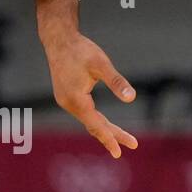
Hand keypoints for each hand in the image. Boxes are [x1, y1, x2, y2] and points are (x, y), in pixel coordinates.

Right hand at [36, 0, 138, 157]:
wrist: (59, 40)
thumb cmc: (81, 51)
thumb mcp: (102, 64)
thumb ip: (116, 82)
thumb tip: (131, 98)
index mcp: (76, 100)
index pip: (96, 125)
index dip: (110, 137)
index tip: (121, 151)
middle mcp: (68, 104)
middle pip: (94, 126)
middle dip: (113, 135)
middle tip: (133, 145)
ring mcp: (66, 101)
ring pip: (89, 120)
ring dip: (105, 129)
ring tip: (123, 139)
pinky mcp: (67, 96)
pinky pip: (84, 114)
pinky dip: (96, 121)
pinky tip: (104, 125)